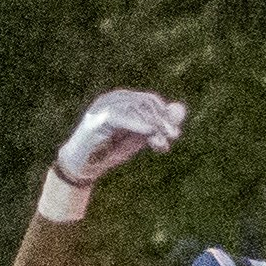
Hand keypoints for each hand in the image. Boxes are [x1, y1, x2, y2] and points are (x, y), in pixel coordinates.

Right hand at [56, 90, 186, 185]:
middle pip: (143, 102)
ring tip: (160, 144)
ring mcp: (102, 107)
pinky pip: (118, 117)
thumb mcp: (139, 138)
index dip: (164, 116)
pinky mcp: (95, 120)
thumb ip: (157, 125)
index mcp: (122, 101)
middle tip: (173, 137)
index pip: (149, 100)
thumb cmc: (110, 151)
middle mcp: (112, 99)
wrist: (85, 166)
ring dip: (151, 126)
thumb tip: (181, 108)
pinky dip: (134, 124)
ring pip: (133, 108)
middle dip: (160, 121)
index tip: (175, 135)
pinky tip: (148, 132)